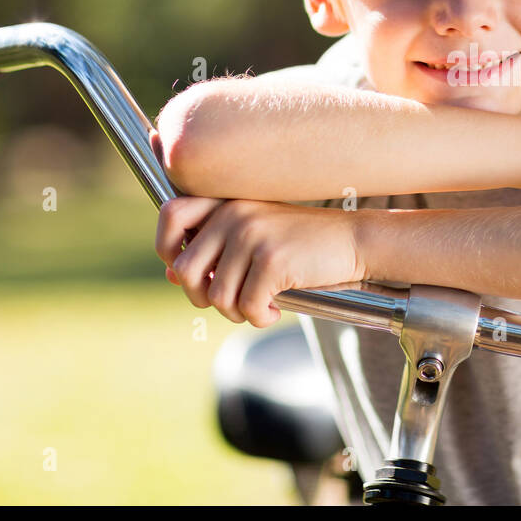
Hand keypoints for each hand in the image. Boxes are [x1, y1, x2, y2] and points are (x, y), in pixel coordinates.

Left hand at [154, 197, 366, 326]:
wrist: (354, 240)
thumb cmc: (304, 242)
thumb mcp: (256, 235)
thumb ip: (215, 249)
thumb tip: (170, 275)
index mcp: (227, 202)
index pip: (170, 216)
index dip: (166, 250)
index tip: (194, 272)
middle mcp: (234, 214)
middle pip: (184, 271)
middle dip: (203, 297)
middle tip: (233, 301)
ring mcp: (252, 236)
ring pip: (216, 296)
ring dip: (236, 312)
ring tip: (260, 306)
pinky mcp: (272, 260)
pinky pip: (247, 307)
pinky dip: (260, 318)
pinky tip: (276, 309)